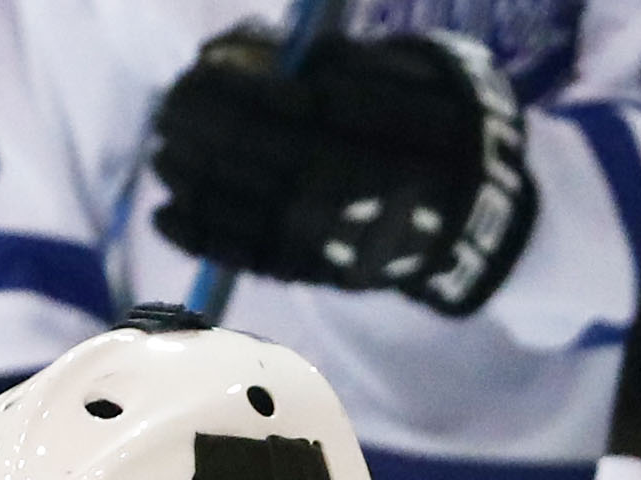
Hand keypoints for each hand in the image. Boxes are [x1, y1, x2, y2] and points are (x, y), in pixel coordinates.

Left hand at [150, 24, 537, 317]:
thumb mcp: (407, 70)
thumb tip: (239, 49)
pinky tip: (165, 214)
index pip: (284, 100)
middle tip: (170, 105)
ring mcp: (327, 231)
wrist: (476, 212)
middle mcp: (347, 180)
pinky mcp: (313, 269)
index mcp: (375, 124)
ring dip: (189, 177)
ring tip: (164, 152)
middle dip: (200, 125)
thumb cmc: (437, 123)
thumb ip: (332, 58)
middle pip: (250, 150)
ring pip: (240, 203)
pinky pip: (246, 254)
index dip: (233, 81)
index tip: (202, 63)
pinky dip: (199, 236)